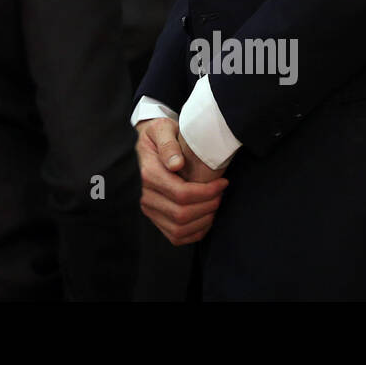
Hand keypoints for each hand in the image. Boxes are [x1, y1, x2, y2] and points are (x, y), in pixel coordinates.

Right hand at [135, 116, 227, 245]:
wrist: (143, 147)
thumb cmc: (157, 136)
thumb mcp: (161, 128)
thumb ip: (168, 144)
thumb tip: (176, 164)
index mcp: (147, 174)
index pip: (181, 194)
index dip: (207, 192)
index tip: (222, 183)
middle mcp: (144, 196)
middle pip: (181, 214)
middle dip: (208, 206)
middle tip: (221, 194)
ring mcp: (148, 209)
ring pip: (179, 229)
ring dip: (203, 221)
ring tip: (215, 205)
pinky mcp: (153, 218)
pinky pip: (175, 236)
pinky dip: (194, 233)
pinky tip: (205, 218)